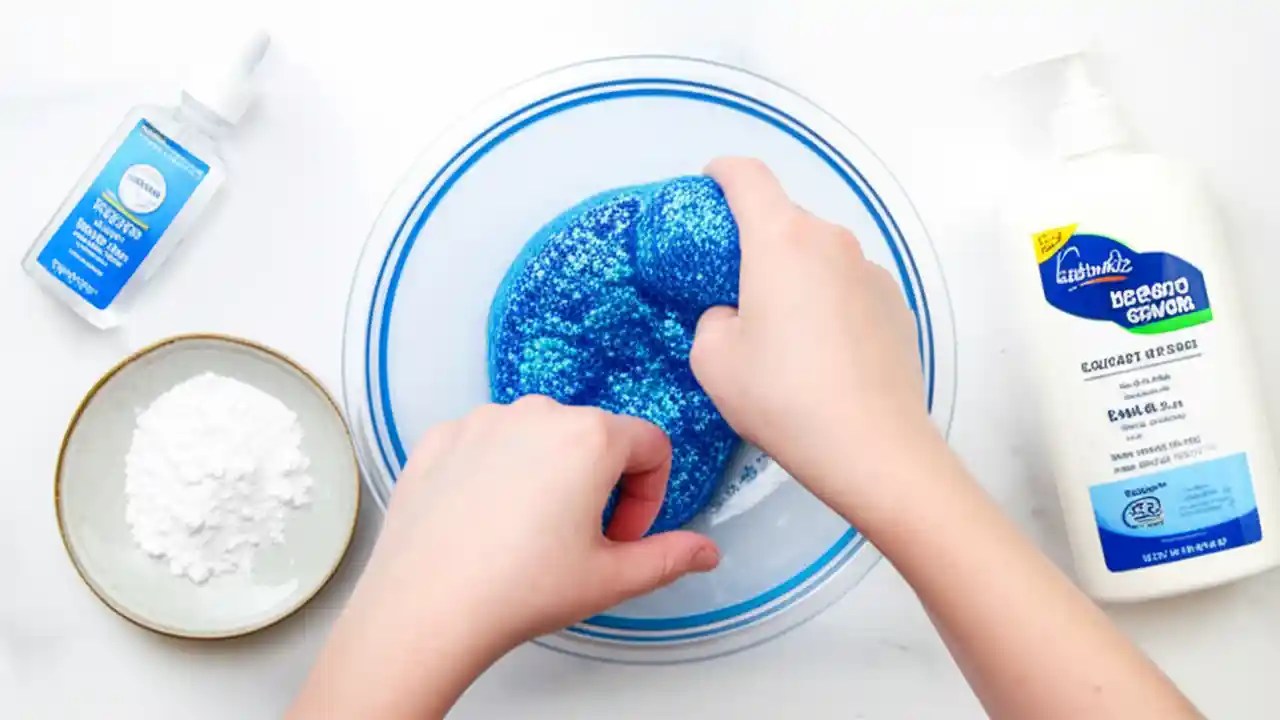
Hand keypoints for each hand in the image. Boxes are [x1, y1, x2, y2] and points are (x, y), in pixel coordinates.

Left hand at [292, 398, 718, 718]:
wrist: (425, 608)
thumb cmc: (516, 591)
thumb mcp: (611, 579)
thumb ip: (670, 557)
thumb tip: (704, 552)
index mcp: (590, 438)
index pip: (651, 445)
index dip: (649, 495)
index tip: (624, 535)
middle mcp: (537, 413)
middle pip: (594, 437)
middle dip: (600, 485)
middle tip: (581, 542)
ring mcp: (483, 420)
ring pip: (539, 437)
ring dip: (548, 474)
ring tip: (529, 533)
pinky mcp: (441, 437)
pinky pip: (487, 442)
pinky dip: (497, 471)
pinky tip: (487, 520)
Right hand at [691, 157, 941, 513]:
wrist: (873, 447)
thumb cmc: (782, 397)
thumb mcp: (712, 359)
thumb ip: (712, 317)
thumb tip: (736, 313)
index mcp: (780, 239)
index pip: (747, 176)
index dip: (721, 174)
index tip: (708, 187)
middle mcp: (832, 240)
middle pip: (785, 220)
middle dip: (757, 243)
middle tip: (736, 292)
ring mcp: (872, 270)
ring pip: (820, 256)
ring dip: (797, 277)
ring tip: (786, 335)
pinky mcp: (898, 304)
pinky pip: (850, 287)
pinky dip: (830, 303)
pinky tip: (826, 355)